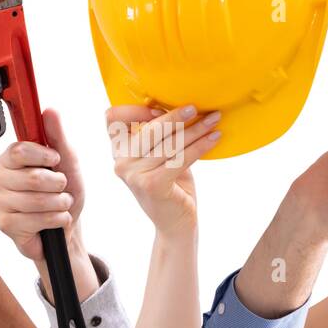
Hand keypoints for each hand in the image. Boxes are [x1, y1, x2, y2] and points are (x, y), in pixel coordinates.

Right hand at [0, 109, 83, 261]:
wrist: (66, 225)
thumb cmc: (63, 192)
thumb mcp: (67, 161)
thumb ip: (57, 136)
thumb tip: (49, 111)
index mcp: (9, 159)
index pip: (19, 151)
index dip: (43, 156)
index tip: (55, 160)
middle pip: (32, 177)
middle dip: (58, 184)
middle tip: (61, 188)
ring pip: (37, 200)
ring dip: (60, 203)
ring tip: (61, 204)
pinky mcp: (5, 225)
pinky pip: (37, 220)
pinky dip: (56, 219)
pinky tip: (55, 219)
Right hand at [105, 104, 219, 234]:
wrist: (175, 224)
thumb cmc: (171, 185)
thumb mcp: (159, 155)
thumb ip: (158, 134)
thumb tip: (178, 104)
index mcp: (118, 151)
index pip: (112, 118)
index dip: (134, 109)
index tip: (160, 108)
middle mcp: (121, 162)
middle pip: (148, 128)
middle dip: (176, 115)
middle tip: (198, 107)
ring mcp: (134, 175)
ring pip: (169, 143)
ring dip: (195, 129)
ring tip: (214, 120)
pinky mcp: (153, 185)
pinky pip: (181, 157)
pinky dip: (201, 146)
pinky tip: (215, 138)